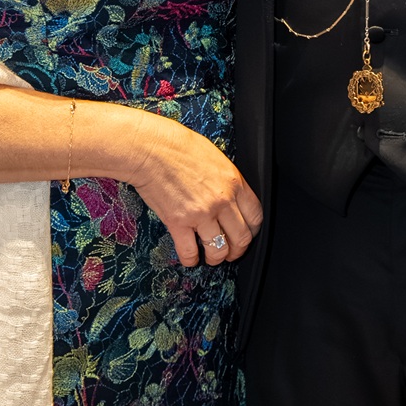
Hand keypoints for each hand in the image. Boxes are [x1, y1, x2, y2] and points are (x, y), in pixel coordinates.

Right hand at [123, 112, 262, 268]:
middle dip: (238, 250)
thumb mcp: (215, 157)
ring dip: (216, 258)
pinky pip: (190, 252)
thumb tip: (229, 195)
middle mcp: (221, 200)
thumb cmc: (177, 146)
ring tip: (210, 257)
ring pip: (219, 250)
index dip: (253, 230)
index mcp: (233, 182)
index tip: (246, 233)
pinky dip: (191, 259)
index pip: (255, 215)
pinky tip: (190, 257)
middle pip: (242, 237)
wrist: (150, 148)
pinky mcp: (178, 222)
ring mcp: (201, 213)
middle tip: (231, 252)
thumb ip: (226, 180)